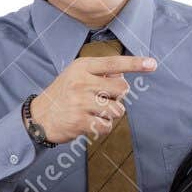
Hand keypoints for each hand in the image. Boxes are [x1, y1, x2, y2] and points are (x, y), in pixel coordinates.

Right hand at [30, 54, 155, 144]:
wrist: (39, 117)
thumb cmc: (63, 95)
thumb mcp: (76, 76)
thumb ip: (98, 73)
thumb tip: (123, 76)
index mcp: (82, 67)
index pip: (114, 63)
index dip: (135, 63)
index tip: (153, 64)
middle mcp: (81, 82)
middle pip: (122, 89)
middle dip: (118, 98)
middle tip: (103, 100)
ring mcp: (80, 102)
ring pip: (117, 110)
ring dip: (111, 115)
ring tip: (95, 113)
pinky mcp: (80, 121)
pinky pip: (106, 126)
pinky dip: (102, 127)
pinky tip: (90, 123)